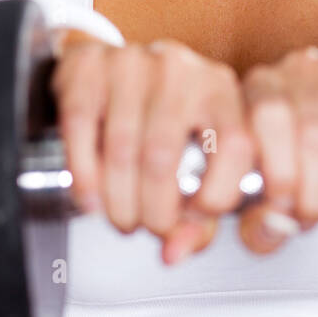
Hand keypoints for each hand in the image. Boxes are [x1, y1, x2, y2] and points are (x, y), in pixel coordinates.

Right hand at [48, 38, 255, 258]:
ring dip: (118, 201)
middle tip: (146, 228)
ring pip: (122, 148)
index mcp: (220, 89)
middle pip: (165, 157)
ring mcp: (132, 64)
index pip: (236, 145)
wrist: (107, 67)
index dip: (217, 195)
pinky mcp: (89, 68)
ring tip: (121, 218)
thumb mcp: (195, 153)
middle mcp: (181, 71)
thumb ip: (198, 211)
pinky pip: (81, 128)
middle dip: (153, 211)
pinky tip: (91, 198)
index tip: (196, 217)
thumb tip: (175, 252)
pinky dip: (84, 175)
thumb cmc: (158, 116)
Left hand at [236, 46, 317, 253]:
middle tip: (314, 218)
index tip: (282, 213)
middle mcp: (293, 71)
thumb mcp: (265, 187)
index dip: (276, 180)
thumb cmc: (295, 153)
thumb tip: (274, 231)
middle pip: (312, 133)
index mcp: (252, 92)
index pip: (254, 129)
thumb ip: (258, 221)